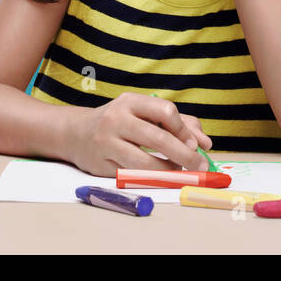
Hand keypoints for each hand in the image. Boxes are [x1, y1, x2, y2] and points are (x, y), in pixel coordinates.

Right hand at [65, 92, 212, 177]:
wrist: (76, 133)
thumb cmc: (120, 122)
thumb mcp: (144, 113)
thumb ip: (177, 123)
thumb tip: (204, 143)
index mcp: (131, 101)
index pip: (166, 111)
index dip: (184, 130)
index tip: (195, 145)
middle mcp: (116, 119)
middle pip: (158, 138)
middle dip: (185, 155)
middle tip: (200, 166)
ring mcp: (106, 143)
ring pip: (144, 163)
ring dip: (168, 171)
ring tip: (179, 172)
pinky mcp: (100, 166)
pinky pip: (132, 176)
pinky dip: (151, 179)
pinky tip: (159, 177)